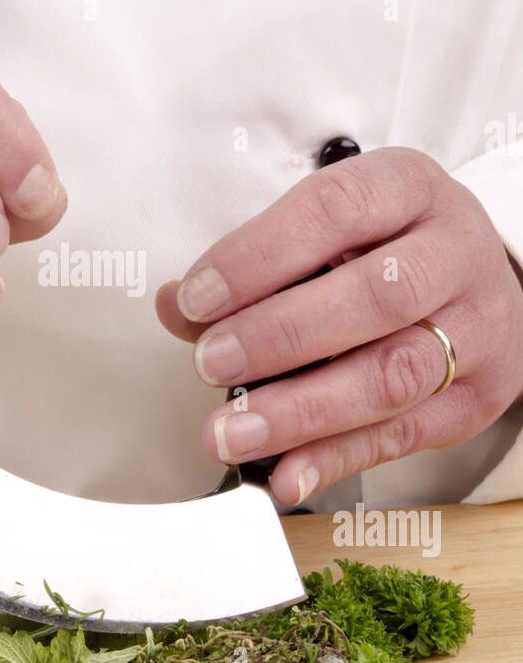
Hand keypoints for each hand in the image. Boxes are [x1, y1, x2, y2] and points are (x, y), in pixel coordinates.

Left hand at [156, 147, 522, 502]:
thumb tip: (179, 307)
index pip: (334, 210)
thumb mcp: (329, 230)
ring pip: (394, 374)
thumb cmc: (387, 248)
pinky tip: (283, 472)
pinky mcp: (476, 397)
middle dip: (281, 336)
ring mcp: (476, 328)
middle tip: (211, 363)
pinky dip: (335, 458)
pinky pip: (404, 435)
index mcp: (409, 190)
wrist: (483, 283)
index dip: (259, 256)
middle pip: (376, 296)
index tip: (198, 298)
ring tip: (232, 431)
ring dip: (301, 411)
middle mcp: (454, 253)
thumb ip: (254, 266)